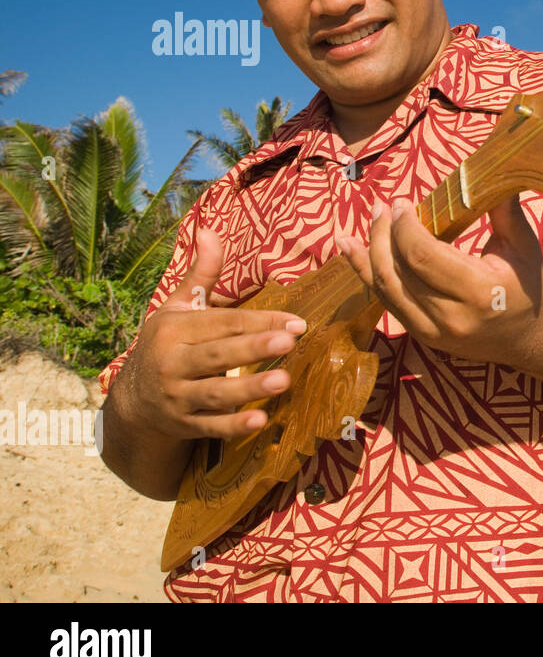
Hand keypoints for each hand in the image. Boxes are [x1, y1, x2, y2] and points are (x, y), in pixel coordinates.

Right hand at [114, 227, 306, 441]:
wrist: (133, 399)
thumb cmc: (167, 343)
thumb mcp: (178, 306)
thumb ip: (201, 273)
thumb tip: (209, 229)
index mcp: (174, 330)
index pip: (223, 323)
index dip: (260, 321)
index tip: (296, 321)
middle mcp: (172, 363)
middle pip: (217, 355)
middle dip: (253, 348)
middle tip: (289, 341)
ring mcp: (176, 397)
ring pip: (215, 393)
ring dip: (249, 388)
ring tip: (284, 381)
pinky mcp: (184, 425)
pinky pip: (210, 427)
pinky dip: (233, 426)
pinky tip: (260, 421)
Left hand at [335, 194, 542, 368]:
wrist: (530, 338)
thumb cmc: (529, 285)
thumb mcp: (523, 244)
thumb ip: (502, 209)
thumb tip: (488, 168)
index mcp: (478, 291)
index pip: (424, 255)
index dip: (404, 227)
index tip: (402, 203)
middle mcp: (450, 317)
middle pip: (399, 271)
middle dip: (383, 233)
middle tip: (382, 206)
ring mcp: (432, 332)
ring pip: (385, 288)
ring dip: (368, 251)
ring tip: (369, 220)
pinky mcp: (421, 336)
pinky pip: (385, 301)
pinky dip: (365, 273)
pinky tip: (351, 249)